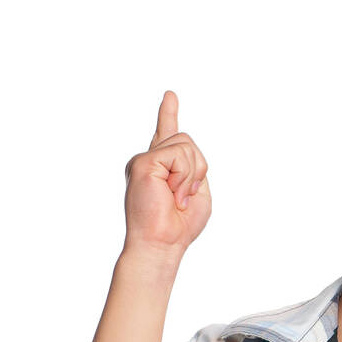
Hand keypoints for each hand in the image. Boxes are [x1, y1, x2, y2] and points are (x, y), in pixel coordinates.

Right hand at [122, 90, 211, 257]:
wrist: (161, 244)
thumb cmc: (178, 227)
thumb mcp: (197, 193)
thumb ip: (194, 168)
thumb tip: (187, 152)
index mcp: (162, 169)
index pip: (166, 136)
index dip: (168, 115)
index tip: (170, 96)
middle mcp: (149, 162)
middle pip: (187, 141)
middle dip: (197, 169)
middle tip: (184, 198)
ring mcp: (144, 161)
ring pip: (185, 145)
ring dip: (191, 175)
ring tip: (177, 198)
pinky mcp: (143, 163)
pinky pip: (178, 155)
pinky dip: (184, 177)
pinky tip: (172, 194)